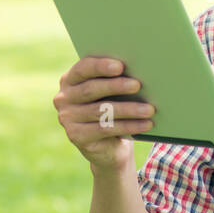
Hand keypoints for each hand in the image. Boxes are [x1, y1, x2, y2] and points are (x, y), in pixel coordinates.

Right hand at [53, 56, 155, 170]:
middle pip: (91, 89)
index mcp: (70, 79)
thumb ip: (114, 80)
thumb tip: (139, 70)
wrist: (108, 146)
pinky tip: (146, 124)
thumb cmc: (112, 109)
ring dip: (128, 109)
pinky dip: (129, 126)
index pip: (83, 68)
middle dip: (116, 86)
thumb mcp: (111, 93)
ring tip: (149, 109)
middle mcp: (64, 98)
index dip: (101, 66)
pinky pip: (106, 129)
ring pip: (101, 111)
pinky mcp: (76, 137)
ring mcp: (67, 119)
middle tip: (137, 85)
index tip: (120, 66)